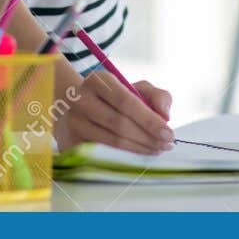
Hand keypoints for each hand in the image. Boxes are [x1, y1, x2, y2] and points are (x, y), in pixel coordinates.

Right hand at [53, 70, 175, 154]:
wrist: (73, 108)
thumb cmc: (112, 99)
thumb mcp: (134, 88)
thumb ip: (157, 96)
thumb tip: (165, 115)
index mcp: (99, 81)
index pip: (126, 101)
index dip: (149, 119)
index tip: (169, 133)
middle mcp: (81, 99)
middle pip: (119, 123)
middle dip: (148, 137)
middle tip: (167, 145)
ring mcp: (73, 122)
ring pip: (112, 141)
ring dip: (139, 149)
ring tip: (157, 149)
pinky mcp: (70, 142)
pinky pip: (102, 154)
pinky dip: (124, 157)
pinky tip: (139, 155)